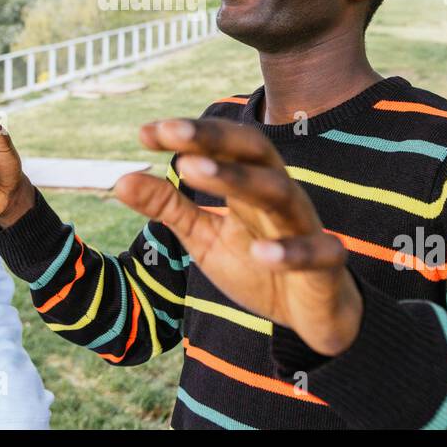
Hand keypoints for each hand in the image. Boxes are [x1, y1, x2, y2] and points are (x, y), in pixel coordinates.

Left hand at [113, 117, 362, 356]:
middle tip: (171, 133)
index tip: (145, 132)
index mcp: (250, 184)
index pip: (222, 146)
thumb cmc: (257, 264)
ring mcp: (304, 227)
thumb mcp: (204, 237)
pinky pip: (316, 252)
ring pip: (279, 193)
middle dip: (213, 138)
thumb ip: (168, 208)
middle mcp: (279, 195)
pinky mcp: (326, 266)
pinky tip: (260, 252)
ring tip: (194, 171)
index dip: (188, 136)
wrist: (314, 313)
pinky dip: (290, 251)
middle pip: (253, 153)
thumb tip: (120, 181)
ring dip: (238, 180)